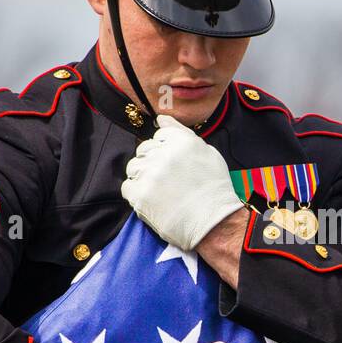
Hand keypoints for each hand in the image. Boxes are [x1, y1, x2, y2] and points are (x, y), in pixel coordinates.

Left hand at [120, 115, 242, 251]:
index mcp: (180, 141)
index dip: (166, 150)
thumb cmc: (214, 188)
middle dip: (153, 162)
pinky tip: (153, 200)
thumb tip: (160, 119)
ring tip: (160, 190)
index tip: (175, 165)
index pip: (159, 135)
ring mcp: (150, 174)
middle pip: (143, 150)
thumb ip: (181, 133)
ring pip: (133, 167)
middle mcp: (163, 154)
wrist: (214, 222)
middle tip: (168, 180)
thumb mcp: (207, 152)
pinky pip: (127, 187)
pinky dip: (137, 193)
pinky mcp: (140, 195)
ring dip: (143, 176)